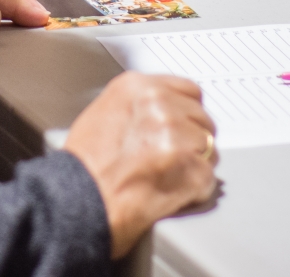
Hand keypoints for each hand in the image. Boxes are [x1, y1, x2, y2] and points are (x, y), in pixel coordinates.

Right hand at [62, 73, 216, 257]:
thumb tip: (160, 112)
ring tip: (168, 176)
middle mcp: (160, 104)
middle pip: (201, 117)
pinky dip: (196, 189)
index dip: (186, 112)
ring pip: (209, 147)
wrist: (80, 201)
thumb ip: (138, 106)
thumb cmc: (84, 167)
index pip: (189, 89)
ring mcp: (177, 135)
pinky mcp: (191, 168)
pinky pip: (208, 177)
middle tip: (172, 158)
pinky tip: (173, 192)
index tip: (182, 125)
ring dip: (195, 164)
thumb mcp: (104, 112)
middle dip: (192, 138)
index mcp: (138, 87)